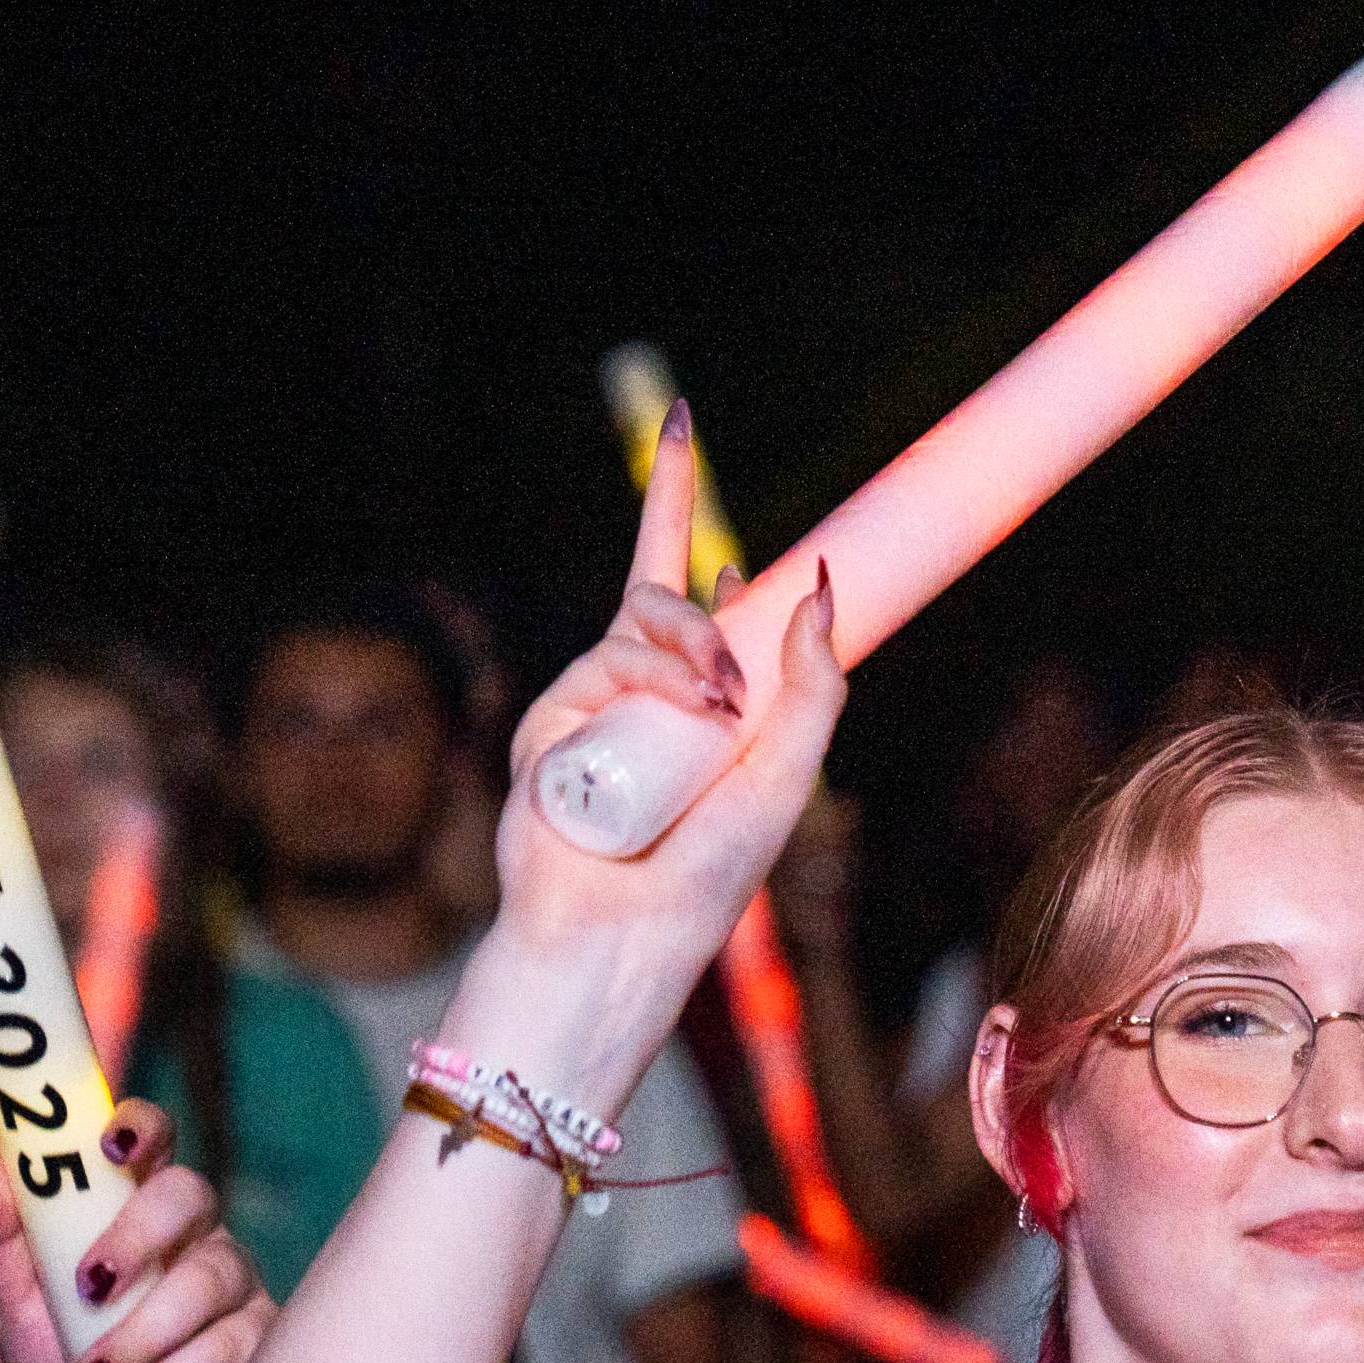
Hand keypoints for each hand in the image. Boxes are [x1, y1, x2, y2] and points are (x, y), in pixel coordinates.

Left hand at [0, 1101, 271, 1362]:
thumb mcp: (17, 1313)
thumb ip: (2, 1241)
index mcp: (130, 1209)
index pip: (148, 1137)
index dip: (139, 1125)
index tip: (109, 1145)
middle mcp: (189, 1235)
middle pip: (189, 1193)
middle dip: (139, 1235)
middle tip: (91, 1284)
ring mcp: (230, 1287)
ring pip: (209, 1276)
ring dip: (145, 1331)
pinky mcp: (259, 1342)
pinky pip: (231, 1340)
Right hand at [479, 441, 851, 1086]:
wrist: (623, 938)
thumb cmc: (706, 878)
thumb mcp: (787, 774)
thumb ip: (813, 685)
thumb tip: (813, 584)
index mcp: (703, 699)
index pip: (696, 591)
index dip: (679, 509)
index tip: (677, 423)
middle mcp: (643, 692)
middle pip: (661, 588)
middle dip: (704, 600)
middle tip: (729, 693)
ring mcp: (592, 703)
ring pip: (647, 621)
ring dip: (694, 659)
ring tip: (713, 720)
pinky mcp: (550, 721)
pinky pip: (608, 660)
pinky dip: (653, 684)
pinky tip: (672, 727)